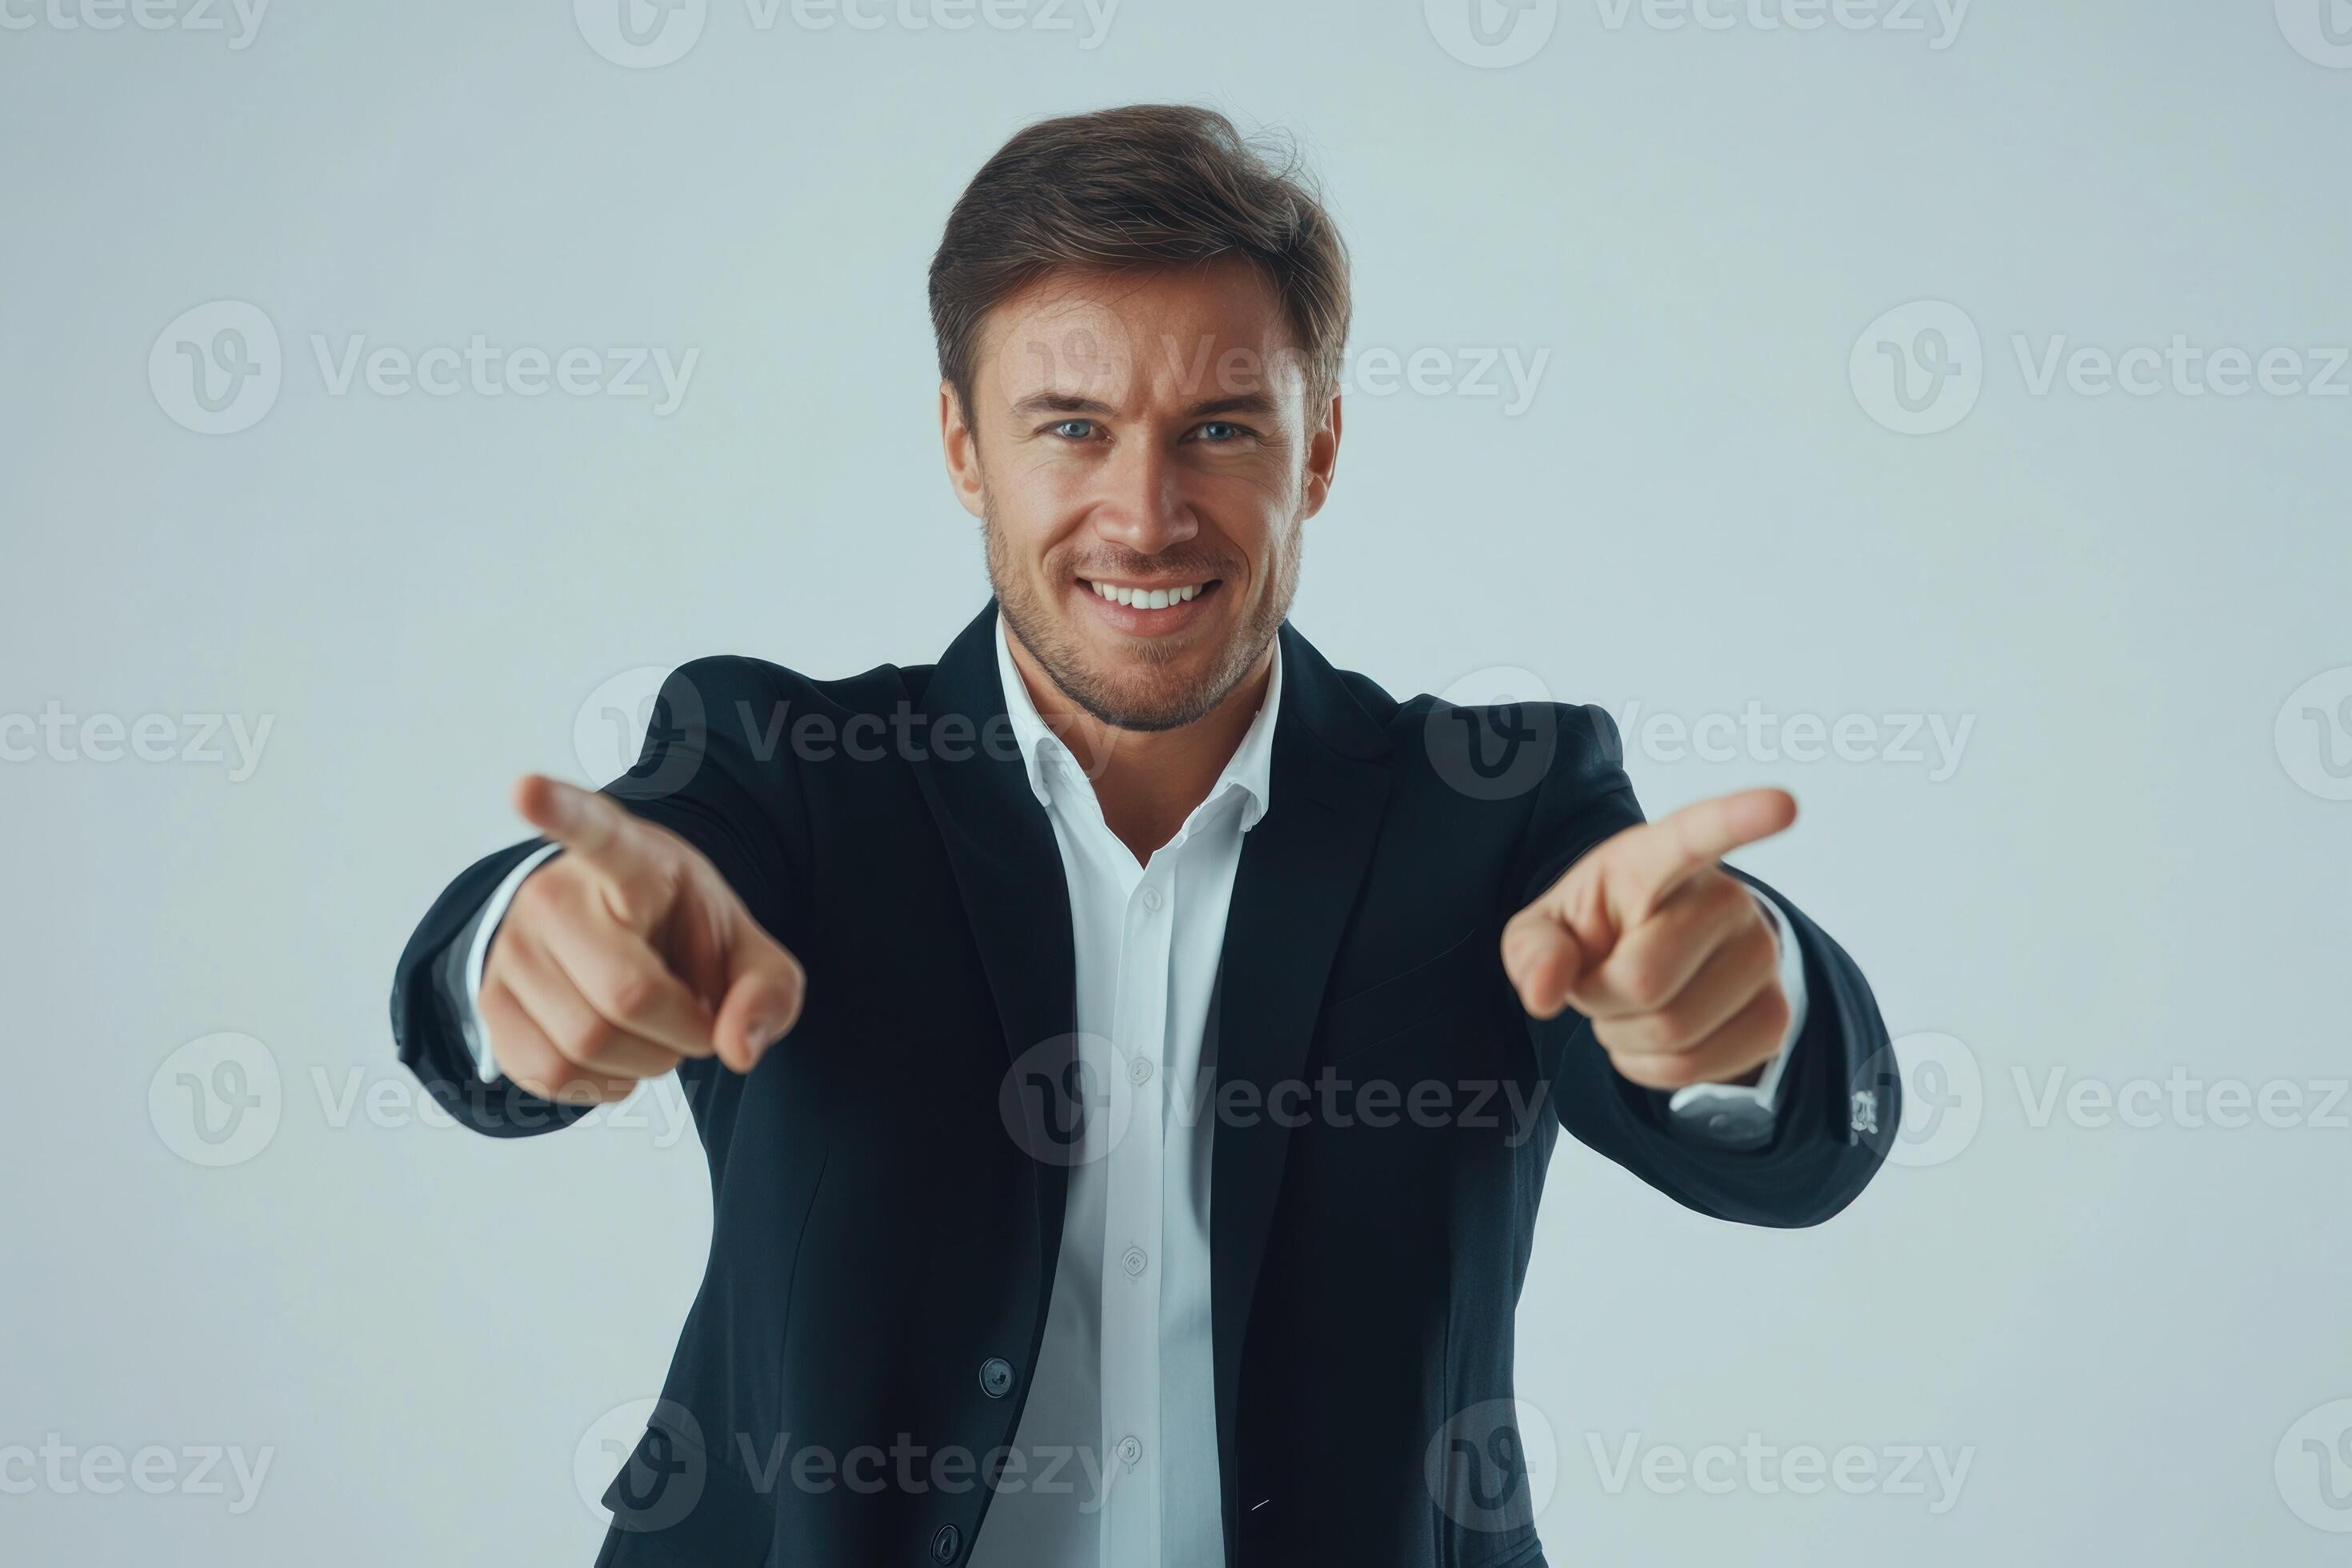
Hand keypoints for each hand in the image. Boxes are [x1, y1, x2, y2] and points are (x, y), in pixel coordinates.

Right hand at [478, 775, 805, 1101]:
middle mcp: (553, 894)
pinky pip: (545, 1073)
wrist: (623, 940)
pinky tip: (617, 1061)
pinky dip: (598, 1086)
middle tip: (696, 1018)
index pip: (592, 830)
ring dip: (644, 1063)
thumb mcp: (746, 950)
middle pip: (625, 994)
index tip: (526, 788)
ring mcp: (513, 946)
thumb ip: (767, 992)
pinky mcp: (489, 999)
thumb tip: (736, 1050)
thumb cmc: (687, 935)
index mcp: (628, 859)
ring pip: (584, 1043)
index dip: (558, 811)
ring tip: (655, 1033)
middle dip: (684, 1032)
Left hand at [1503, 787, 1795, 1092]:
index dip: (1740, 818)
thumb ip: (1533, 949)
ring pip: (1673, 1032)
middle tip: (1600, 981)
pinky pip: (1700, 1067)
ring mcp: (1761, 956)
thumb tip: (1543, 992)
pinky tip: (1655, 1039)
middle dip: (1600, 1000)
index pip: (1700, 834)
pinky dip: (1657, 1069)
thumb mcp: (1545, 929)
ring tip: (1630, 1006)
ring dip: (1627, 1037)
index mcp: (1660, 857)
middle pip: (1645, 980)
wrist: (1650, 968)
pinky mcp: (1777, 1013)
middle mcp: (1727, 899)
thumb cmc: (1596, 933)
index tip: (1783, 803)